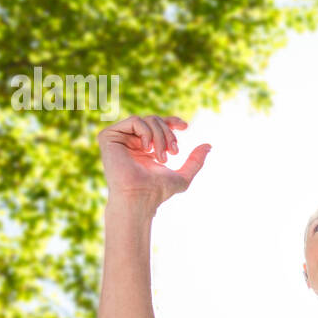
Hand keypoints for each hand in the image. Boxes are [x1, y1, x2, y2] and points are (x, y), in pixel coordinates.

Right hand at [96, 115, 210, 209]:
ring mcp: (119, 139)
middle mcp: (131, 142)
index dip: (171, 122)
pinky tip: (148, 149)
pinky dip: (146, 132)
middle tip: (174, 152)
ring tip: (162, 156)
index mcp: (143, 148)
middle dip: (169, 134)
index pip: (157, 125)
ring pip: (147, 120)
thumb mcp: (183, 176)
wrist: (140, 197)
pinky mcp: (108, 137)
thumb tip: (208, 145)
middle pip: (155, 121)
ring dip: (161, 136)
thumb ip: (195, 161)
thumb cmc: (158, 192)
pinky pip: (134, 120)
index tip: (185, 127)